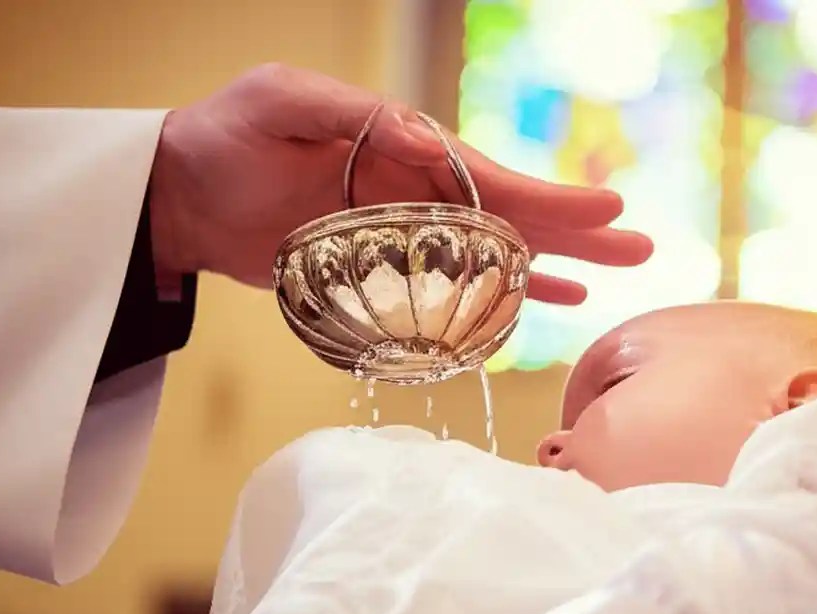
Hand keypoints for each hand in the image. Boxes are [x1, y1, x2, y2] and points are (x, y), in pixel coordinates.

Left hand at [148, 64, 651, 301]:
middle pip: (509, 216)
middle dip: (574, 232)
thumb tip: (429, 139)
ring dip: (550, 266)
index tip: (607, 209)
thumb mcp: (285, 102)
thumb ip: (355, 115)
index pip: (489, 176)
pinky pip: (450, 282)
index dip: (549, 197)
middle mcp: (414, 189)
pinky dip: (495, 292)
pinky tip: (539, 307)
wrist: (178, 190)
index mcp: (402, 145)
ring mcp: (401, 231)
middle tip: (639, 248)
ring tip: (608, 281)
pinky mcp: (380, 268)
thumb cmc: (226, 136)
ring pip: (491, 251)